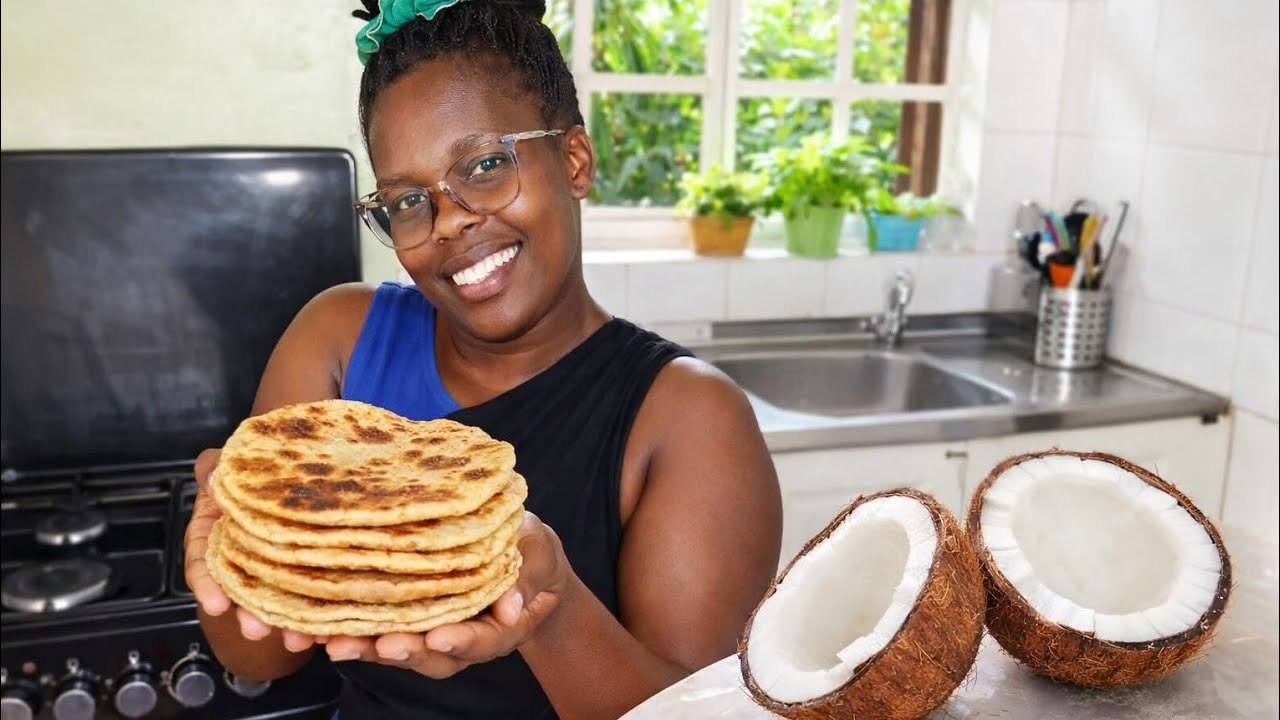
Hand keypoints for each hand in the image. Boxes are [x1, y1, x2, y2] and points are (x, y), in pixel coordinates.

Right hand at [183, 448, 321, 651]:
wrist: (301, 466)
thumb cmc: (255, 468)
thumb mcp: (229, 464)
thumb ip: (215, 469)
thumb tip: (214, 472)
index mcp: (217, 533)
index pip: (204, 561)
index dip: (208, 584)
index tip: (216, 604)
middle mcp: (244, 554)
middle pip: (241, 589)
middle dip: (249, 612)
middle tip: (256, 629)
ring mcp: (277, 565)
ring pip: (278, 598)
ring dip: (285, 622)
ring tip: (295, 639)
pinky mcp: (309, 569)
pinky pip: (313, 593)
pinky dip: (319, 613)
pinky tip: (329, 627)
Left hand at [323, 511, 576, 677]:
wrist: (516, 547)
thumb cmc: (528, 546)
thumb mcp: (538, 550)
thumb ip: (526, 574)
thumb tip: (512, 608)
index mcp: (499, 626)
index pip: (481, 640)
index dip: (460, 640)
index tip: (439, 635)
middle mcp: (459, 636)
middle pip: (429, 654)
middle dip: (399, 650)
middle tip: (376, 644)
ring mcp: (427, 628)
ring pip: (394, 646)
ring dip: (362, 644)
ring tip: (330, 637)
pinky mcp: (401, 614)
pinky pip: (373, 625)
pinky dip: (344, 624)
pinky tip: (313, 620)